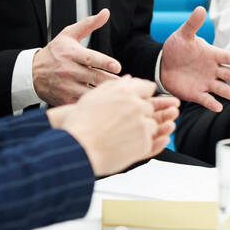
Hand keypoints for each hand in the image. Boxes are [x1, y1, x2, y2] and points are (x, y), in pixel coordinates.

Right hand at [32, 9, 120, 106]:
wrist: (32, 72)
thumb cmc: (54, 52)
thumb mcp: (69, 35)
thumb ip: (89, 24)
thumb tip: (105, 12)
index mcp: (71, 54)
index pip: (90, 59)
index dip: (105, 63)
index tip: (117, 66)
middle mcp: (68, 70)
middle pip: (94, 77)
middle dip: (110, 80)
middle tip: (124, 81)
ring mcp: (65, 86)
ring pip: (89, 92)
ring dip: (104, 92)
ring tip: (118, 91)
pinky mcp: (64, 99)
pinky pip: (81, 103)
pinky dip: (92, 102)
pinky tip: (103, 101)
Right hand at [54, 76, 178, 175]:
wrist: (77, 150)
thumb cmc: (80, 124)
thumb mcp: (93, 97)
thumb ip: (114, 86)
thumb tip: (127, 79)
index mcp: (125, 91)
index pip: (147, 87)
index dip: (142, 95)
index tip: (137, 101)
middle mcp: (136, 106)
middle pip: (149, 106)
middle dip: (140, 113)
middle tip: (122, 123)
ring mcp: (142, 125)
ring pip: (151, 124)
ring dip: (141, 129)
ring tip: (120, 135)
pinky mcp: (144, 143)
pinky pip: (150, 141)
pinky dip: (139, 143)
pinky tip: (123, 145)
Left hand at [160, 7, 229, 111]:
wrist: (163, 64)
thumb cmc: (176, 48)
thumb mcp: (183, 35)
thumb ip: (193, 24)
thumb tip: (200, 8)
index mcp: (212, 55)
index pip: (228, 57)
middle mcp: (212, 70)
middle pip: (229, 74)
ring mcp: (206, 82)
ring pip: (221, 88)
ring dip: (228, 92)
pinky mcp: (197, 94)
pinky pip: (206, 100)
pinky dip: (212, 104)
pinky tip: (218, 107)